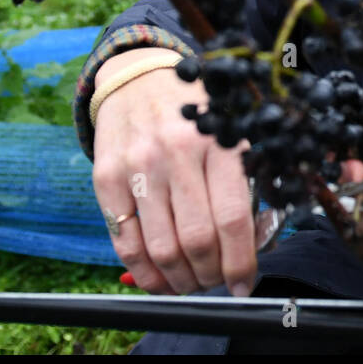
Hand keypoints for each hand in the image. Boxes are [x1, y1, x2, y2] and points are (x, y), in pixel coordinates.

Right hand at [91, 49, 255, 297]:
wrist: (139, 79)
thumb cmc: (197, 115)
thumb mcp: (233, 136)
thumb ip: (249, 187)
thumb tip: (256, 247)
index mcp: (219, 144)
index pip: (232, 218)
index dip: (241, 262)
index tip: (244, 284)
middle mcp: (177, 154)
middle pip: (196, 240)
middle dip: (211, 276)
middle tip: (217, 283)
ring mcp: (138, 167)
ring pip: (161, 248)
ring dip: (180, 281)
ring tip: (191, 283)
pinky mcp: (107, 179)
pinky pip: (126, 243)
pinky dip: (144, 274)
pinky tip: (160, 279)